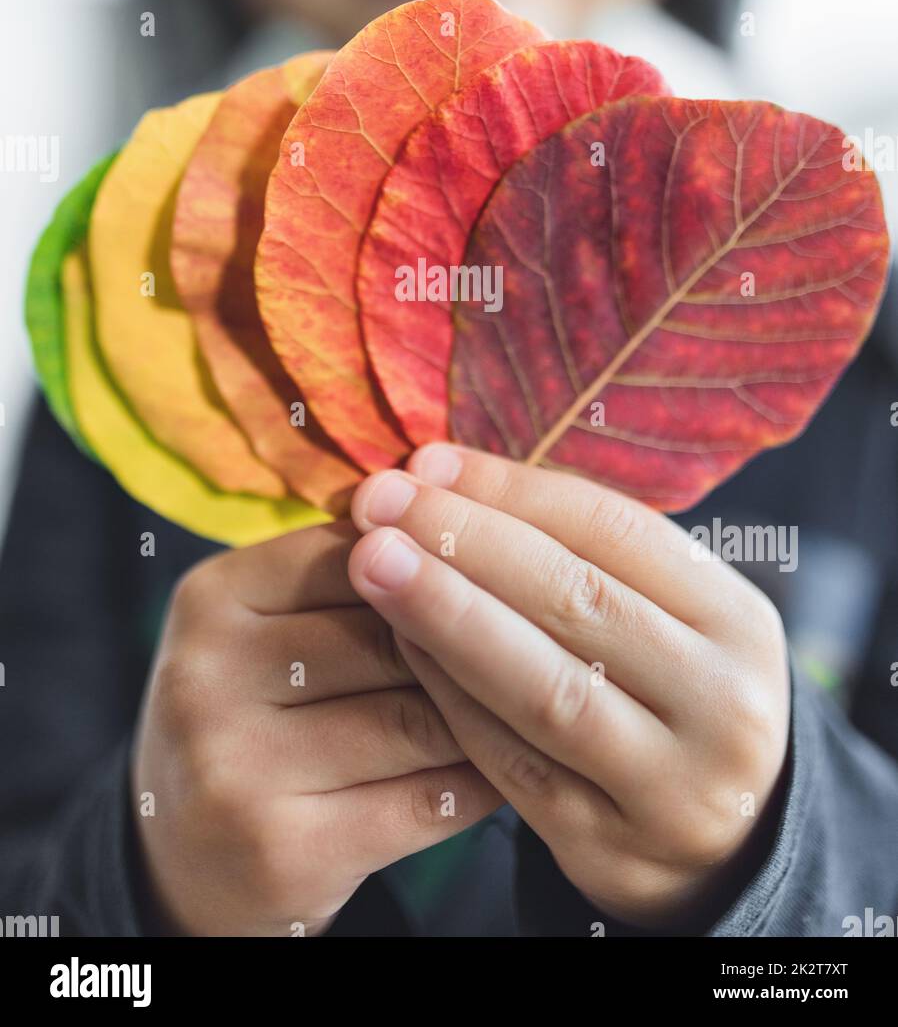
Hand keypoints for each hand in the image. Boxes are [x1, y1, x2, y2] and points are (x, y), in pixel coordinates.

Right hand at [131, 519, 500, 935]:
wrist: (189, 859)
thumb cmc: (261, 713)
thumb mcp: (270, 628)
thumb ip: (353, 572)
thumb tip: (472, 507)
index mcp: (212, 596)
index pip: (361, 553)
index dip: (440, 566)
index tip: (500, 571)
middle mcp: (206, 674)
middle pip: (393, 636)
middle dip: (470, 643)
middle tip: (538, 640)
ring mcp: (235, 767)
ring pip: (418, 719)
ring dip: (487, 715)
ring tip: (534, 702)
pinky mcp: (281, 851)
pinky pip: (425, 802)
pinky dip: (479, 785)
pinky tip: (505, 773)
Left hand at [347, 446, 790, 928]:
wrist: (730, 838)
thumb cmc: (671, 690)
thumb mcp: (667, 614)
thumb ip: (575, 550)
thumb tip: (437, 473)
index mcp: (739, 620)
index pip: (615, 530)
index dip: (512, 489)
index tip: (425, 461)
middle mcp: (721, 704)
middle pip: (577, 601)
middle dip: (466, 542)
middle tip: (379, 503)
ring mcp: (670, 785)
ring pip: (542, 687)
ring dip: (446, 615)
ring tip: (372, 563)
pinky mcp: (607, 847)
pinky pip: (510, 761)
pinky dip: (449, 696)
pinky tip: (399, 644)